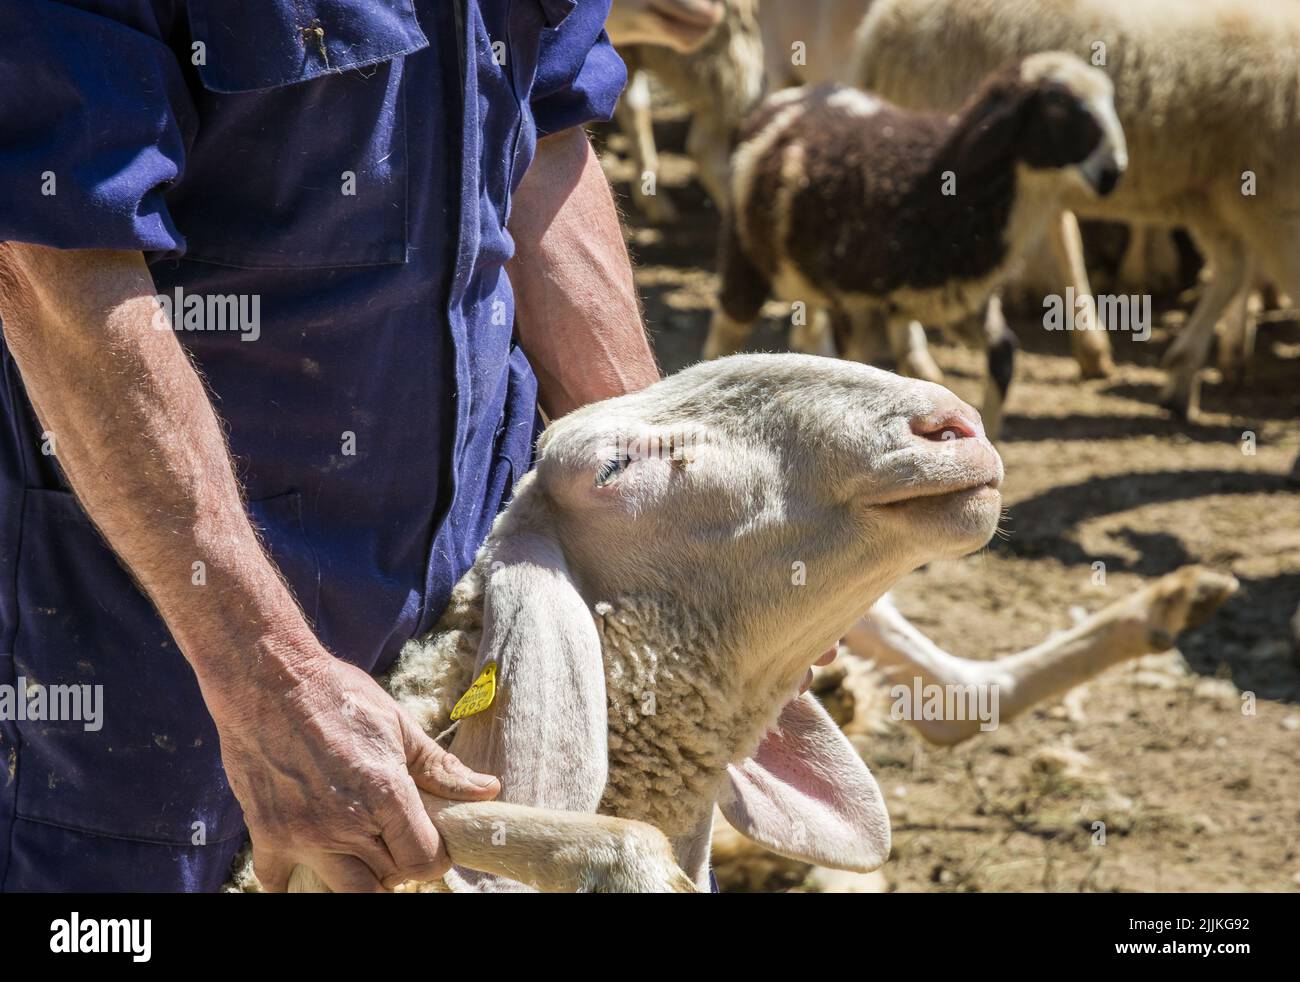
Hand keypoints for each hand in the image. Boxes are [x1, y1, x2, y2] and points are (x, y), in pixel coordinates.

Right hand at [212, 646, 499, 891]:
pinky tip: (313, 850)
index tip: (431, 840)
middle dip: (398, 865)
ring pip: (343, 892)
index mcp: (383, 792)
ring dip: (358, 877)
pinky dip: (299, 877)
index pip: (424, 860)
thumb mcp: (397, 724)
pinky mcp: (267, 836)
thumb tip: (487, 790)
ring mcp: (302, 835)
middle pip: (387, 881)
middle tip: (395, 838)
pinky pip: (282, 884)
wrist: (265, 680)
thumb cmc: (336, 695)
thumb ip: (440, 767)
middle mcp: (344, 823)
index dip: (435, 855)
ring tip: (360, 846)